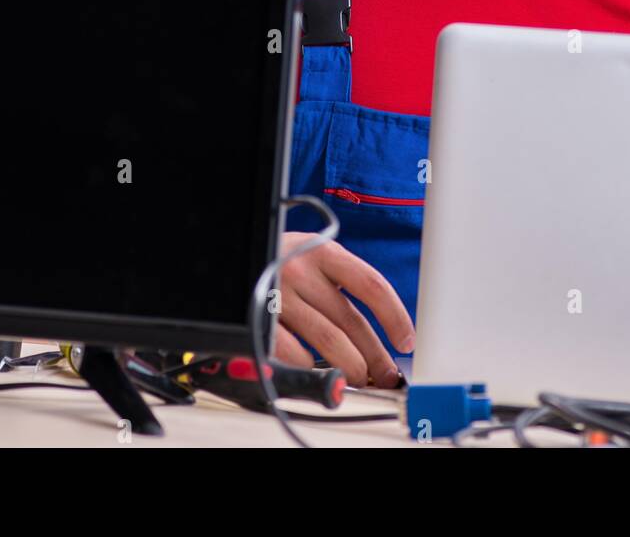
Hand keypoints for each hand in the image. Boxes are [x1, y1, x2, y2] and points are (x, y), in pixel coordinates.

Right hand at [271, 232, 414, 387]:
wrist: (224, 252)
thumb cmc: (273, 261)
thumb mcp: (307, 256)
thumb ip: (336, 284)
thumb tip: (372, 332)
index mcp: (321, 251)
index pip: (371, 285)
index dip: (394, 316)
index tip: (405, 340)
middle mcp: (300, 270)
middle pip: (351, 321)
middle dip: (375, 354)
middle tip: (386, 373)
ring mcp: (278, 294)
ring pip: (328, 341)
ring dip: (350, 367)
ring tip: (358, 379)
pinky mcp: (257, 317)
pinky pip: (292, 352)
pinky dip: (309, 367)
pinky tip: (317, 372)